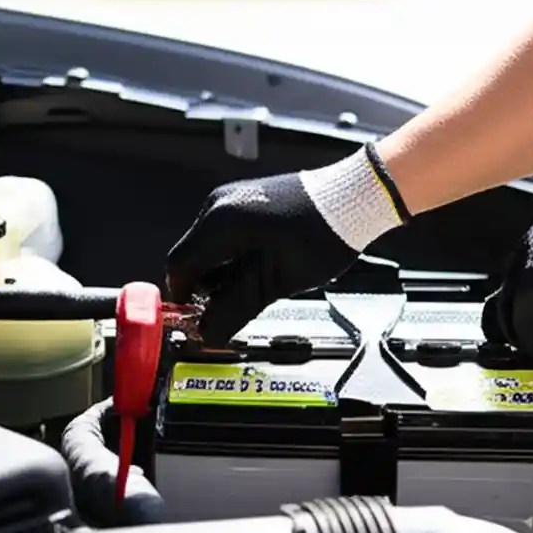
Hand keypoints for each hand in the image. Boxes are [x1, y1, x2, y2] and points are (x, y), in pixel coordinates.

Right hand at [165, 144, 410, 346]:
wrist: (353, 200)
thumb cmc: (322, 236)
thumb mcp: (276, 283)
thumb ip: (235, 309)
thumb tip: (208, 333)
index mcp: (220, 223)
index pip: (179, 268)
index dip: (185, 299)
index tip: (199, 318)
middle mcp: (219, 205)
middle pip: (192, 257)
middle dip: (208, 287)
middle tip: (235, 307)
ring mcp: (231, 198)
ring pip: (208, 247)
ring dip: (223, 272)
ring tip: (258, 285)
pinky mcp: (245, 199)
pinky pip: (225, 234)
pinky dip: (234, 256)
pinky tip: (261, 266)